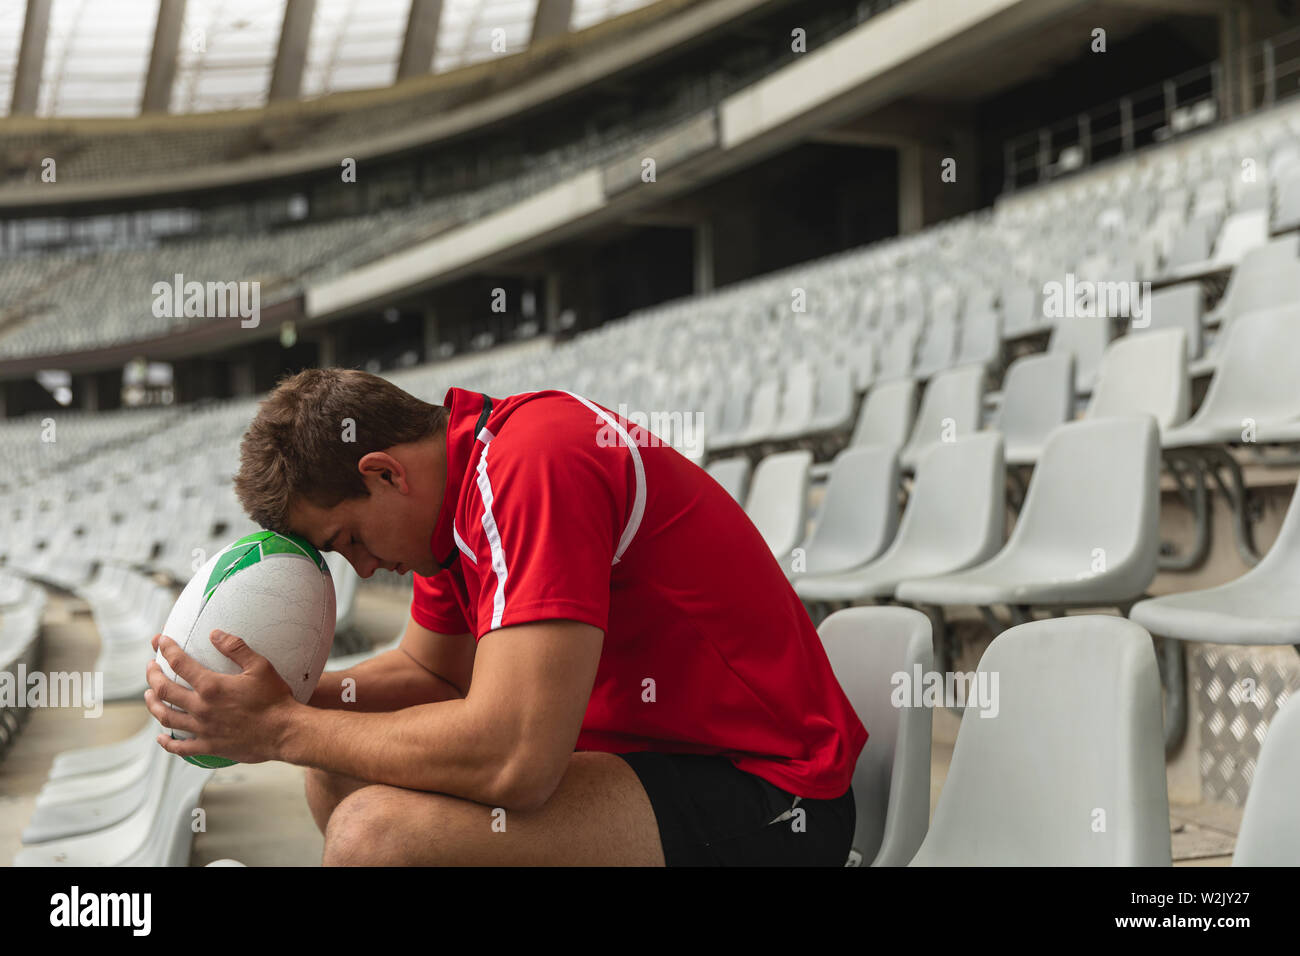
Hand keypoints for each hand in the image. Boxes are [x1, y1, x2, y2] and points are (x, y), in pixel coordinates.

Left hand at [144, 630, 301, 763]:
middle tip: (151, 667)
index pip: (179, 663)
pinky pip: (180, 747)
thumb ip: (235, 648)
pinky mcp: (208, 746)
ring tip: (148, 696)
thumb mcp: (260, 666)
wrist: (285, 732)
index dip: (166, 649)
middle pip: (164, 690)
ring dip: (152, 705)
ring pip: (166, 717)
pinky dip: (166, 742)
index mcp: (212, 686)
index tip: (159, 641)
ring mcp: (202, 729)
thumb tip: (215, 633)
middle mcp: (201, 707)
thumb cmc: (275, 698)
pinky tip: (161, 737)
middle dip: (152, 675)